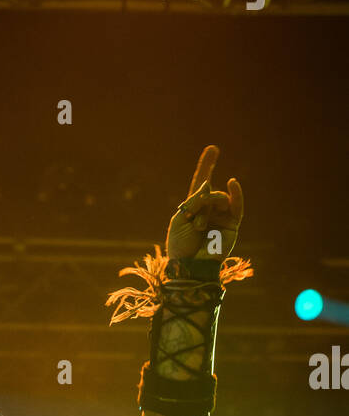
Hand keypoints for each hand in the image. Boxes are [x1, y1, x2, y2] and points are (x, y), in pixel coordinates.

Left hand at [166, 145, 243, 261]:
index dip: (206, 166)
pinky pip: (236, 206)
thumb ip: (194, 201)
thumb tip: (208, 183)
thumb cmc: (181, 246)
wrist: (190, 266)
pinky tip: (231, 183)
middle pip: (208, 193)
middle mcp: (208, 210)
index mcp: (193, 208)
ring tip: (202, 227)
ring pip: (219, 199)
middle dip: (201, 203)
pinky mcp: (232, 224)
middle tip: (195, 223)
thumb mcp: (180, 220)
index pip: (200, 183)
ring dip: (210, 208)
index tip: (213, 149)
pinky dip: (235, 194)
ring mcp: (221, 216)